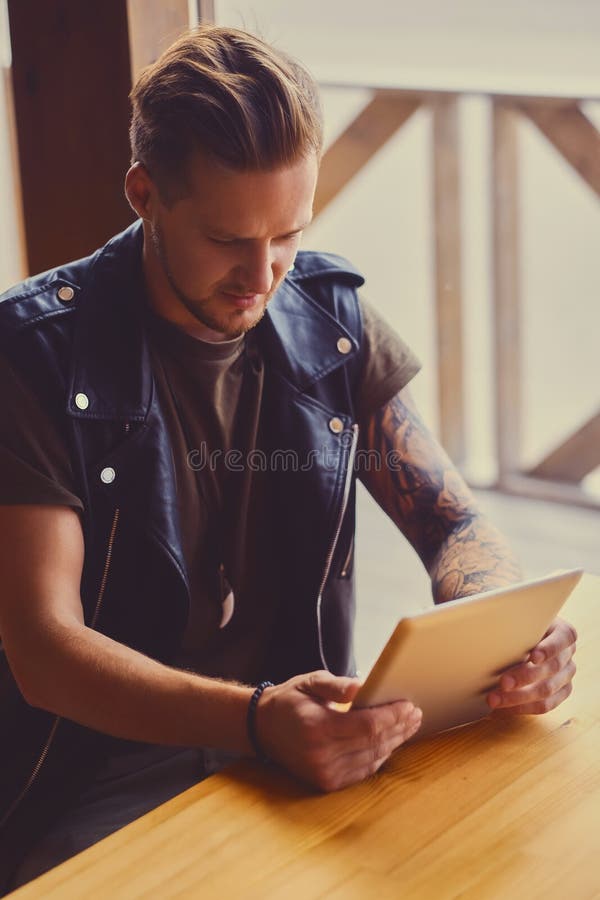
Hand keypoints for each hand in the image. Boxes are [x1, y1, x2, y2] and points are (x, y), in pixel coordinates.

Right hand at [255, 670, 421, 791]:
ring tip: (409, 726)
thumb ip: (336, 685)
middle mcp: (320, 755)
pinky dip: (380, 756)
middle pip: (374, 743)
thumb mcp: (310, 682)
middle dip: (399, 728)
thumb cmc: (290, 701)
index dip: (392, 716)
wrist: (263, 729)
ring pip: (372, 759)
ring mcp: (324, 773)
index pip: (367, 725)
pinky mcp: (326, 782)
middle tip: (416, 714)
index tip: (409, 705)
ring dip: (394, 742)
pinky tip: (390, 742)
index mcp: (316, 728)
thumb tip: (361, 686)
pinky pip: (363, 770)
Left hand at [487, 617, 576, 714]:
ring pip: (546, 691)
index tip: (533, 656)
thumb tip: (489, 628)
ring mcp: (566, 676)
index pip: (562, 640)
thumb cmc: (520, 627)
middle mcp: (568, 655)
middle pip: (551, 668)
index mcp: (564, 633)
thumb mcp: (521, 621)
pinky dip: (521, 707)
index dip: (548, 649)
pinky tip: (502, 708)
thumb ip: (514, 625)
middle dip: (525, 676)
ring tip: (494, 699)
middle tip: (503, 682)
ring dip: (518, 697)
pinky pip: (544, 706)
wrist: (525, 639)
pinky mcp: (560, 693)